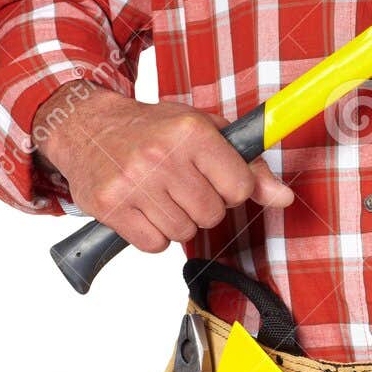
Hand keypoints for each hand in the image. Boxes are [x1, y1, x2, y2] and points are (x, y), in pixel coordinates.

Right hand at [32, 82, 293, 251]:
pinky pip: (154, 244)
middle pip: (211, 215)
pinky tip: (143, 209)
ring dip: (176, 221)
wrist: (87, 127)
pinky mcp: (112, 208)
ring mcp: (134, 184)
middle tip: (181, 186)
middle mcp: (163, 156)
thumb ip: (247, 164)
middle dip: (201, 207)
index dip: (230, 189)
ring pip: (183, 233)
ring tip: (159, 196)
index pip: (239, 187)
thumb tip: (284, 198)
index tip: (212, 178)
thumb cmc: (152, 130)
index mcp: (192, 132)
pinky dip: (152, 234)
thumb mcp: (203, 131)